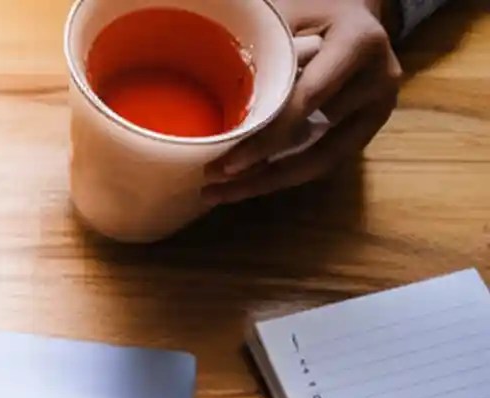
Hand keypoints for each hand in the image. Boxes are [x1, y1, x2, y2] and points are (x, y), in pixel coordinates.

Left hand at [204, 0, 402, 203]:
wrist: (351, 10)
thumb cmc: (311, 8)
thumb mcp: (287, 12)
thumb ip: (261, 46)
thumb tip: (205, 76)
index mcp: (359, 43)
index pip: (308, 99)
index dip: (268, 136)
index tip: (227, 164)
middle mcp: (379, 80)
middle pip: (318, 144)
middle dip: (263, 174)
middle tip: (213, 188)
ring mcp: (377, 108)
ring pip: (320, 161)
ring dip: (269, 181)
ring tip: (221, 192)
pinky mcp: (367, 127)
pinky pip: (323, 159)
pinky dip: (284, 172)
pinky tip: (247, 181)